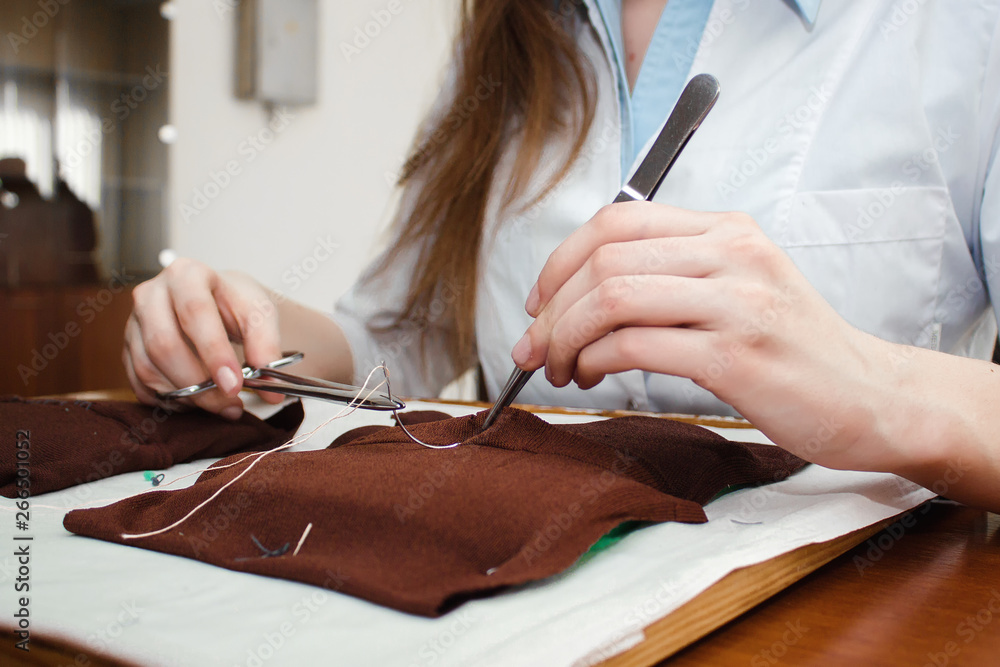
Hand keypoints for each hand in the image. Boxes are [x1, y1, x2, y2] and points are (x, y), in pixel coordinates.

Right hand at [123, 258, 283, 419]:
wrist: (217, 300)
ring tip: (221, 404)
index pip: (194, 313)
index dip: (214, 352)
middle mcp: (151, 294)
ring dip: (186, 395)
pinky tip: (198, 402)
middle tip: (230, 402)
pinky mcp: (129, 348)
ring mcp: (134, 322)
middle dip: (199, 383)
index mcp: (186, 274)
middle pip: (164, 344)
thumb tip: (270, 388)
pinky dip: (169, 400)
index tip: (234, 384)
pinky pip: (139, 383)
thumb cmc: (235, 302)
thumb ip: (266, 346)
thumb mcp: (260, 313)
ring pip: (148, 368)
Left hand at [513, 201, 893, 469]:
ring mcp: (737, 303)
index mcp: (727, 230)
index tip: (540, 301)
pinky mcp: (736, 356)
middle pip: (605, 259)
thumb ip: (674, 275)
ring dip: (566, 337)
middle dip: (552, 309)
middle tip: (535, 348)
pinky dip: (595, 362)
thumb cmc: (794, 350)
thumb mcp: (742, 286)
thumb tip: (584, 292)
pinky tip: (592, 377)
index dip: (561, 259)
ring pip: (613, 298)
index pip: (618, 219)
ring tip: (560, 368)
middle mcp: (732, 254)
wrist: (870, 397)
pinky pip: (636, 346)